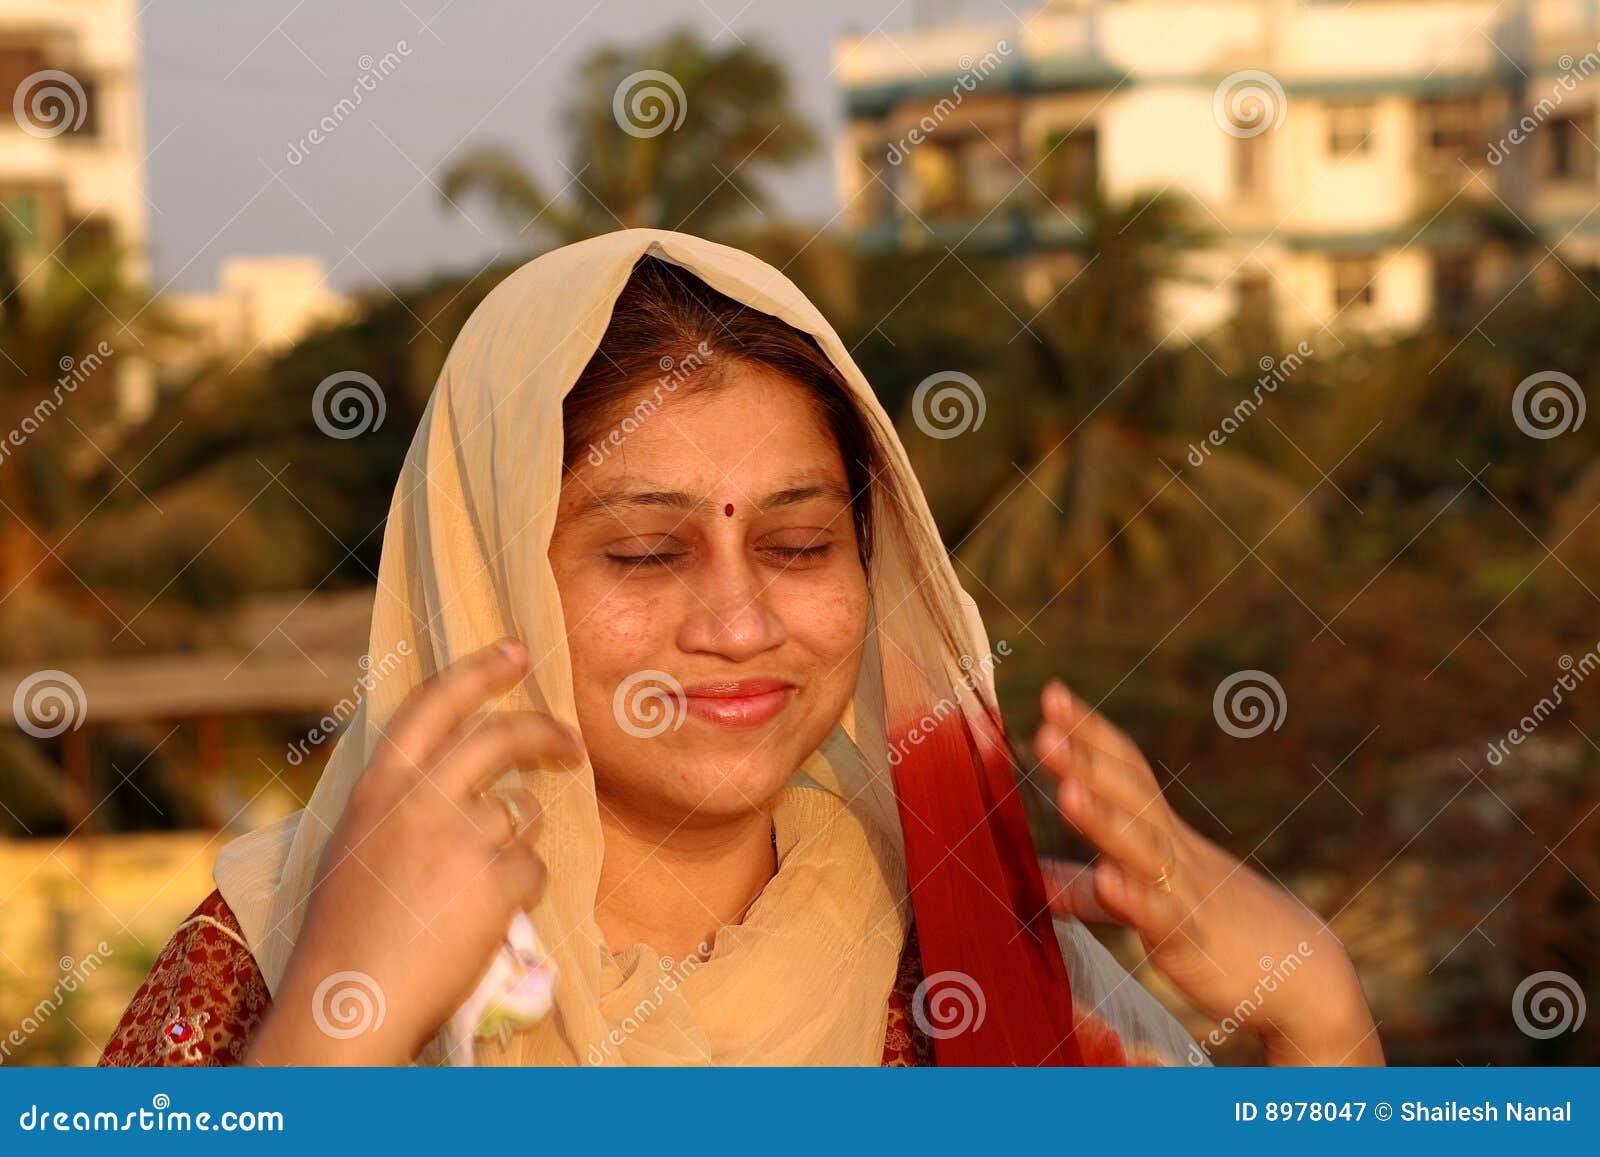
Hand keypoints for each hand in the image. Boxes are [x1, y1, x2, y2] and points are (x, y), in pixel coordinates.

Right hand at [245, 639, 583, 1064]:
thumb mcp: (357, 844)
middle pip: (501, 738)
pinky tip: (479, 921)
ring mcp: (460, 837)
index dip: (478, 669)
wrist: (348, 1003)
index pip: (433, 702)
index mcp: (378, 787)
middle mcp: (419, 799)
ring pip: (524, 814)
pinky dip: (517, 893)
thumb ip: (401, 801)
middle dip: (546, 732)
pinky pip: (532, 871)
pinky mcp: (495, 880)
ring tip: (472, 889)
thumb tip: (453, 768)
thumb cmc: (347, 932)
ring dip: (516, 843)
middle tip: (571, 744)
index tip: (514, 650)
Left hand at [1033, 680, 1382, 1065]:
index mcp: (1160, 834)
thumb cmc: (1219, 930)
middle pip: (1130, 795)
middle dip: (1088, 760)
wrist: (1305, 978)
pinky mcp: (1194, 942)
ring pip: (1143, 848)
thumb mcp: (1144, 903)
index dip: (1091, 732)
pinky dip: (1136, 897)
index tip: (1053, 692)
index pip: (1125, 770)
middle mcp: (1173, 851)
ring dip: (1105, 819)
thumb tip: (1030, 877)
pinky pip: (1163, 916)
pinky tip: (1110, 879)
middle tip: (1046, 727)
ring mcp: (1185, 892)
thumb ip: (1085, 891)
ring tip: (1067, 791)